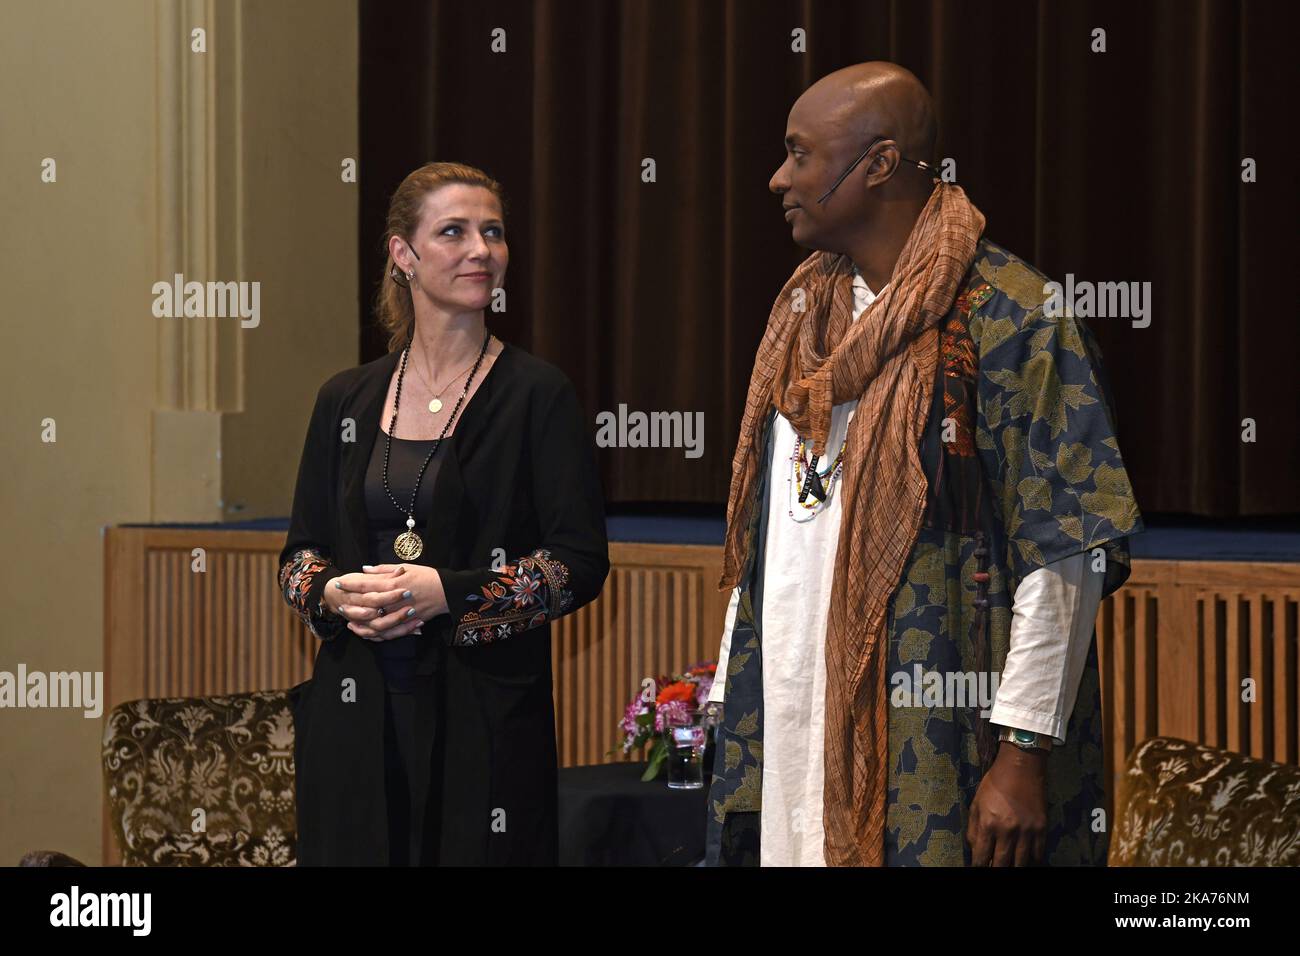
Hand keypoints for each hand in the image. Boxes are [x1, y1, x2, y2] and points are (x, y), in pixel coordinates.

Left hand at [321, 564, 446, 641]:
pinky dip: (376, 635)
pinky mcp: (407, 624)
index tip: (339, 583)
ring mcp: (401, 614)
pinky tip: (366, 632)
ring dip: (361, 624)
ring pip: (375, 624)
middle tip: (340, 604)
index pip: (366, 584)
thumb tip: (364, 569)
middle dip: (352, 605)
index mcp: (394, 584)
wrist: (447, 591)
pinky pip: (388, 634)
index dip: (351, 584)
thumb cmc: (427, 576)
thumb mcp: (406, 567)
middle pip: (367, 606)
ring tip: (349, 622)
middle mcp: (395, 600)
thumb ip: (383, 570)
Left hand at [966, 742, 1048, 865]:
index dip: (979, 866)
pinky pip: (1038, 853)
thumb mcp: (976, 802)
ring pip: (1021, 862)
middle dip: (996, 869)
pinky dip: (1032, 859)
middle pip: (1001, 863)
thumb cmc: (994, 783)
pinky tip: (1026, 858)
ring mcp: (1026, 831)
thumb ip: (973, 828)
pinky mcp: (1041, 828)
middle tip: (995, 868)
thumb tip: (974, 848)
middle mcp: (1007, 831)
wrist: (1021, 767)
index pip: (981, 856)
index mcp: (988, 824)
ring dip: (1014, 866)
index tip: (979, 868)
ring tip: (1010, 865)